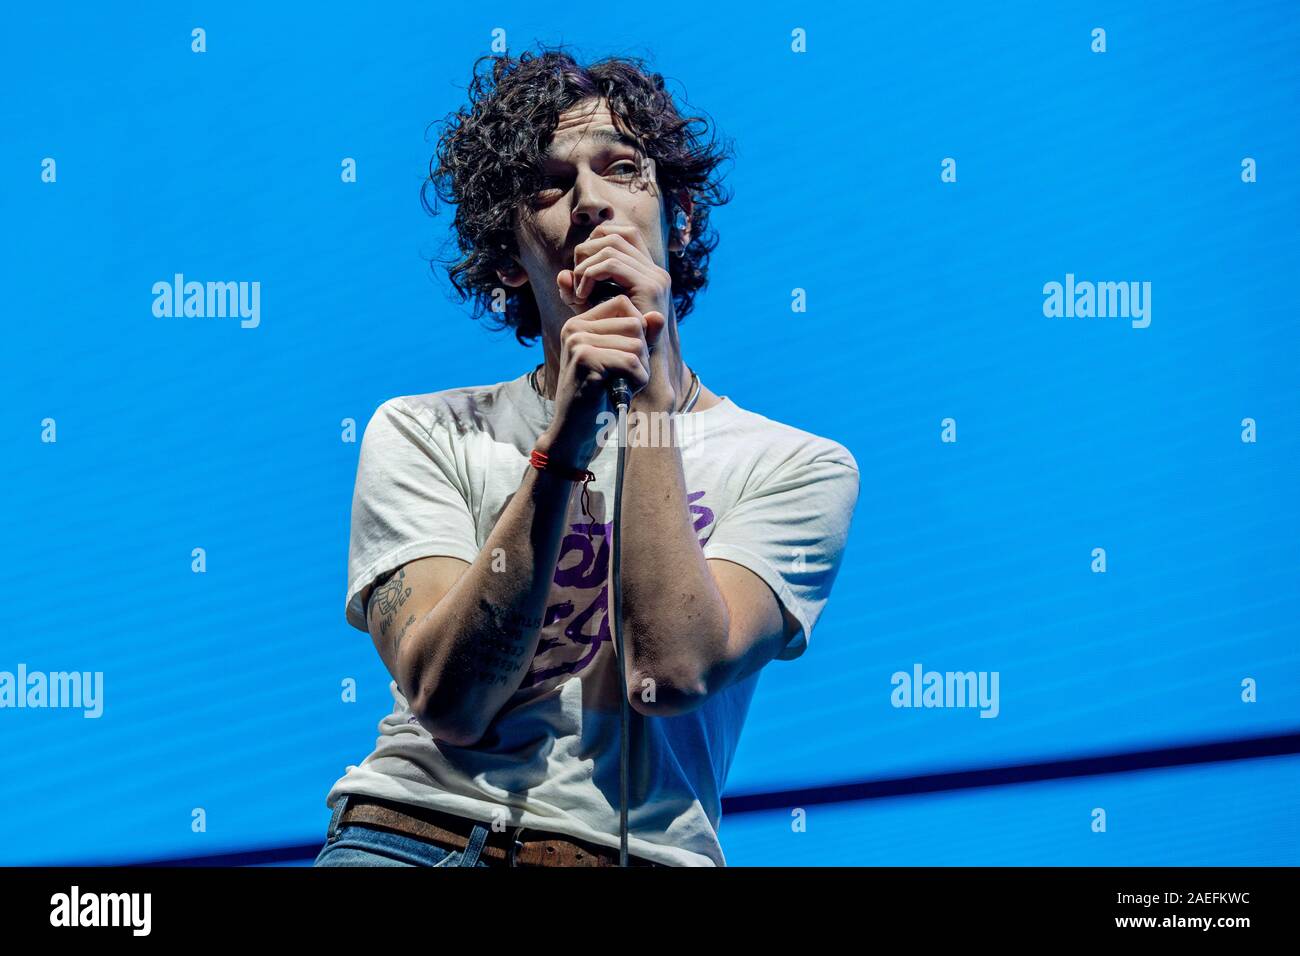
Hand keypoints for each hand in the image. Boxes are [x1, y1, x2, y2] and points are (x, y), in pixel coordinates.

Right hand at [537, 294, 653, 468]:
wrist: (574, 434)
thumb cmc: (598, 399)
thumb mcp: (621, 362)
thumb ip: (640, 336)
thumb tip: (658, 315)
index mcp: (579, 324)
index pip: (623, 304)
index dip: (637, 331)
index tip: (623, 358)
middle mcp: (575, 328)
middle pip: (634, 323)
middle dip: (640, 354)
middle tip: (621, 377)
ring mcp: (578, 342)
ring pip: (636, 344)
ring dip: (638, 371)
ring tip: (617, 386)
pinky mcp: (585, 360)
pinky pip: (631, 363)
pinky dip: (635, 382)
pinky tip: (619, 393)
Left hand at [557, 222, 676, 412]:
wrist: (641, 370)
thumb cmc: (617, 344)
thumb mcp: (592, 313)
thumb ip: (576, 293)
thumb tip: (561, 276)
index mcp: (646, 272)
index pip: (620, 233)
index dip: (595, 242)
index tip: (580, 270)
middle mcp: (655, 270)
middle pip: (614, 233)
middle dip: (586, 252)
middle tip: (576, 282)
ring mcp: (655, 277)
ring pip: (610, 246)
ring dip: (585, 266)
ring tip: (578, 293)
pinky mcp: (650, 286)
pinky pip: (611, 264)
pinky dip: (589, 275)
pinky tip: (582, 297)